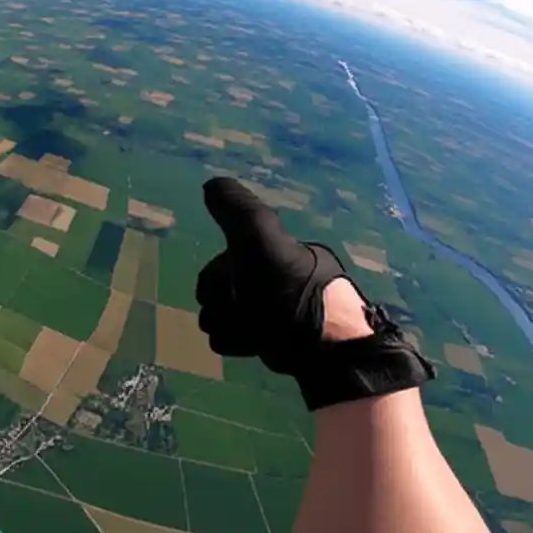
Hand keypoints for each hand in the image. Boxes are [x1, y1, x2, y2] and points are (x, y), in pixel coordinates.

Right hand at [197, 177, 347, 368]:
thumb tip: (211, 184)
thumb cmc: (289, 291)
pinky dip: (235, 341)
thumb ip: (236, 209)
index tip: (236, 281)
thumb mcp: (260, 238)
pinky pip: (232, 339)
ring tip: (248, 330)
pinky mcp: (272, 343)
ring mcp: (274, 312)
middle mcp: (277, 278)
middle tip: (240, 308)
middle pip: (218, 288)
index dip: (221, 271)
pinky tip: (250, 344)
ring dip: (225, 324)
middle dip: (220, 302)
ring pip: (220, 315)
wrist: (322, 348)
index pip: (225, 257)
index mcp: (277, 251)